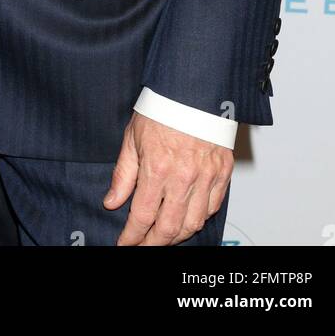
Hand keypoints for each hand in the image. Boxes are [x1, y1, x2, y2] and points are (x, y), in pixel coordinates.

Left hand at [104, 112, 232, 245]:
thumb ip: (123, 174)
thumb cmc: (162, 108)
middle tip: (143, 245)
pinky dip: (200, 219)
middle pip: (169, 228)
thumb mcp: (132, 138)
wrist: (193, 89)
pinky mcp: (222, 174)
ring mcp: (206, 177)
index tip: (125, 243)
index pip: (142, 216)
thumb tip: (112, 201)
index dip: (131, 236)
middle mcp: (183, 177)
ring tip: (164, 236)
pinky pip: (212, 208)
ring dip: (177, 236)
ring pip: (193, 223)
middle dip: (153, 243)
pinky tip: (188, 218)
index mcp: (157, 168)